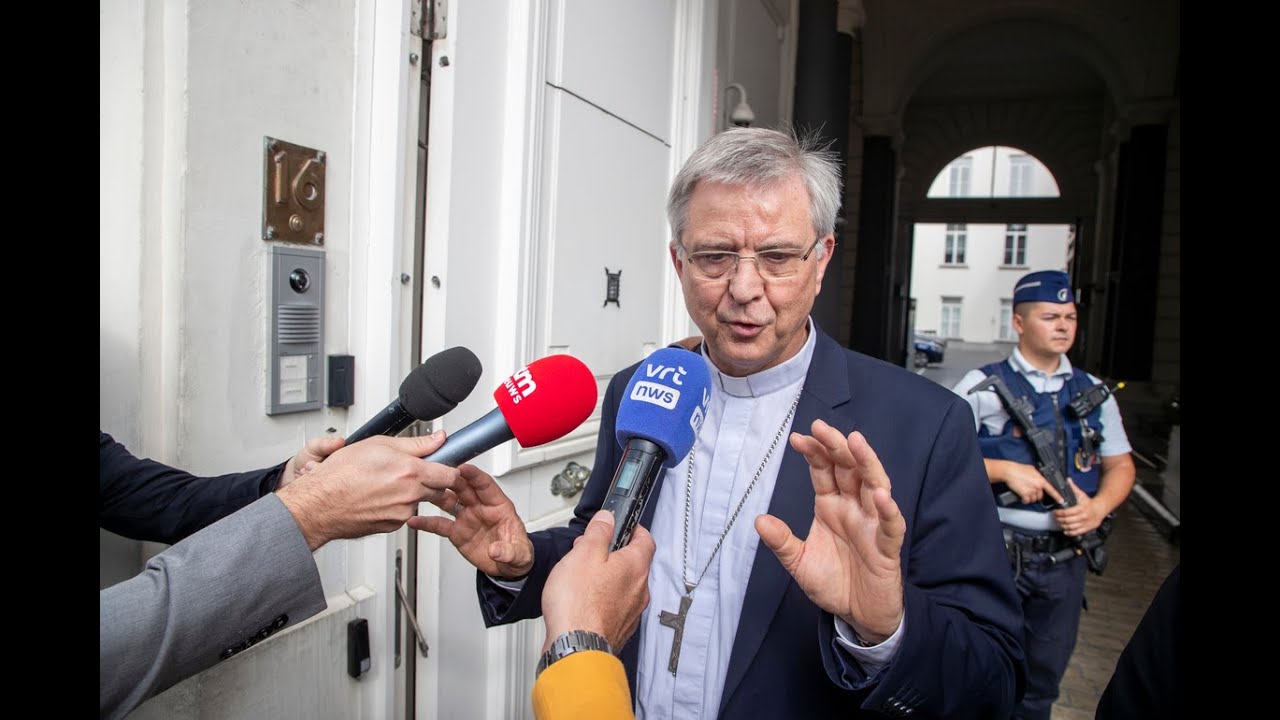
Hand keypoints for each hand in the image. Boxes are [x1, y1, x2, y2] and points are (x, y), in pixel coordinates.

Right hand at [277, 432, 452, 550]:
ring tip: (385, 483)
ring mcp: (401, 513)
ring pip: (417, 501)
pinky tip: (377, 496)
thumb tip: (438, 438)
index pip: (449, 473)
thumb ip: (415, 443)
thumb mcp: (378, 445)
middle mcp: (409, 495)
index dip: (447, 467)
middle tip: (409, 471)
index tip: (442, 464)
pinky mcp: (391, 526)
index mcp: (410, 473)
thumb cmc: (340, 474)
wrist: (319, 504)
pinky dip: (395, 505)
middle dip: (429, 480)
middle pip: (436, 488)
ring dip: (409, 493)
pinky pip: (402, 513)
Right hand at [407, 463, 535, 578]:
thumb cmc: (517, 553)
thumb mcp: (519, 555)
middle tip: (436, 472)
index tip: (464, 468)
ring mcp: (467, 518)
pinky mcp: (456, 532)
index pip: (486, 486)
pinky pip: (439, 525)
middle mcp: (480, 508)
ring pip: (449, 501)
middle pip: (464, 488)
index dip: (474, 476)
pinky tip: (415, 520)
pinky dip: (426, 522)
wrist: (508, 568)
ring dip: (436, 495)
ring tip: (420, 490)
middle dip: (450, 479)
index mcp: (498, 506)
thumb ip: (508, 551)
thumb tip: (497, 550)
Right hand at [541, 510, 655, 651]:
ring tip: (582, 575)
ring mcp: (631, 612)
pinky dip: (603, 598)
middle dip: (613, 553)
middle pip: (633, 563)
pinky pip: (615, 606)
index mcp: (636, 566)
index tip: (622, 525)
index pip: (645, 539)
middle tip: (591, 549)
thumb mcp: (585, 553)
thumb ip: (599, 532)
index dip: (633, 529)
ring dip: (607, 577)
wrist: (576, 647)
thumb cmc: (579, 604)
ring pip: (624, 586)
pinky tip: (583, 600)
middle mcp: (640, 590)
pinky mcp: (619, 628)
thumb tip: (607, 519)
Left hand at [755, 420, 905, 642]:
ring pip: (874, 486)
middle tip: (822, 427)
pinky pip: (890, 525)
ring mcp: (872, 525)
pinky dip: (888, 510)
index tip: (798, 438)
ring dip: (866, 463)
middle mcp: (853, 508)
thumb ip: (782, 542)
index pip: (824, 471)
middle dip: (836, 447)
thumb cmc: (833, 583)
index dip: (814, 453)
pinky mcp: (887, 547)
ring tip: (856, 442)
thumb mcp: (799, 562)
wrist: (858, 615)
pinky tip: (881, 496)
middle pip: (849, 470)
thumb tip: (759, 520)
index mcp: (831, 506)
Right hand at [998, 461, 1065, 505]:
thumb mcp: (1033, 469)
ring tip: (1024, 490)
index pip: (1052, 490)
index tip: (1061, 501)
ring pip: (1033, 499)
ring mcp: (1031, 491)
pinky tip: (1021, 494)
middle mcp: (1038, 486)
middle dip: (1036, 495)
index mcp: (1041, 480)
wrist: (1010, 471)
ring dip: (1029, 497)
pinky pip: (1026, 501)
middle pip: (1040, 496)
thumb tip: (1040, 477)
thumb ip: (1038, 475)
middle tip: (1030, 490)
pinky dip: (1024, 499)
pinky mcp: (1024, 494)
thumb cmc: (1019, 469)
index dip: (1058, 497)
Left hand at [1053, 479, 1103, 535]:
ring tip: (1059, 522)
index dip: (1058, 513)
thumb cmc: (1089, 503)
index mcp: (1081, 508)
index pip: (1066, 512)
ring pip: (1071, 527)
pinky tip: (1065, 530)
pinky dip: (1069, 532)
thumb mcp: (1081, 494)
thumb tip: (1068, 480)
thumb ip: (1073, 488)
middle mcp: (1083, 516)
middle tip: (1055, 517)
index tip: (1055, 512)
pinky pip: (1077, 532)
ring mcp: (1085, 523)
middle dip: (1059, 519)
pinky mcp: (1087, 528)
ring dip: (1063, 526)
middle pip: (1067, 520)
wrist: (1101, 509)